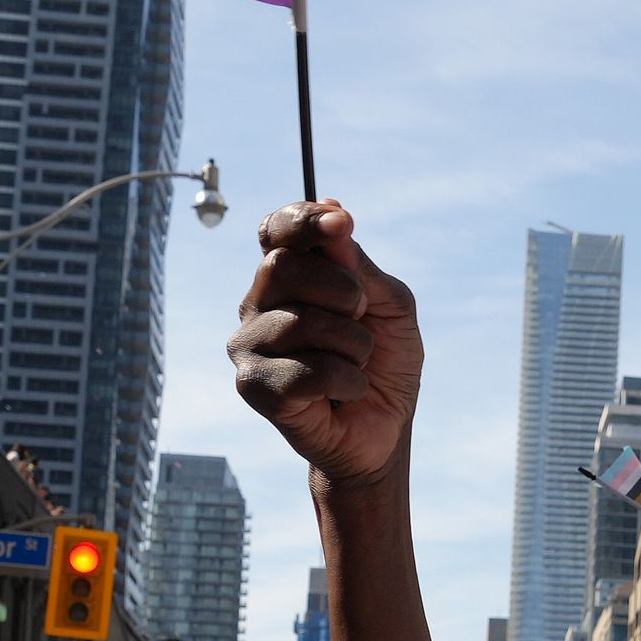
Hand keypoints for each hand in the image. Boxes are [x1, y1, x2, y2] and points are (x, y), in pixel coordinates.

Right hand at [229, 203, 423, 487]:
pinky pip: (307, 371)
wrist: (386, 429)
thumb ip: (362, 266)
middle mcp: (258, 305)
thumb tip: (334, 211)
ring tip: (358, 364)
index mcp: (287, 277)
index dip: (300, 220)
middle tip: (361, 317)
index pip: (275, 231)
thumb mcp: (391, 307)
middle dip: (342, 290)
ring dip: (354, 345)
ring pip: (302, 323)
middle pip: (283, 267)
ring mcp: (249, 346)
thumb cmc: (385, 363)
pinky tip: (346, 391)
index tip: (338, 222)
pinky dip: (347, 380)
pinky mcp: (254, 387)